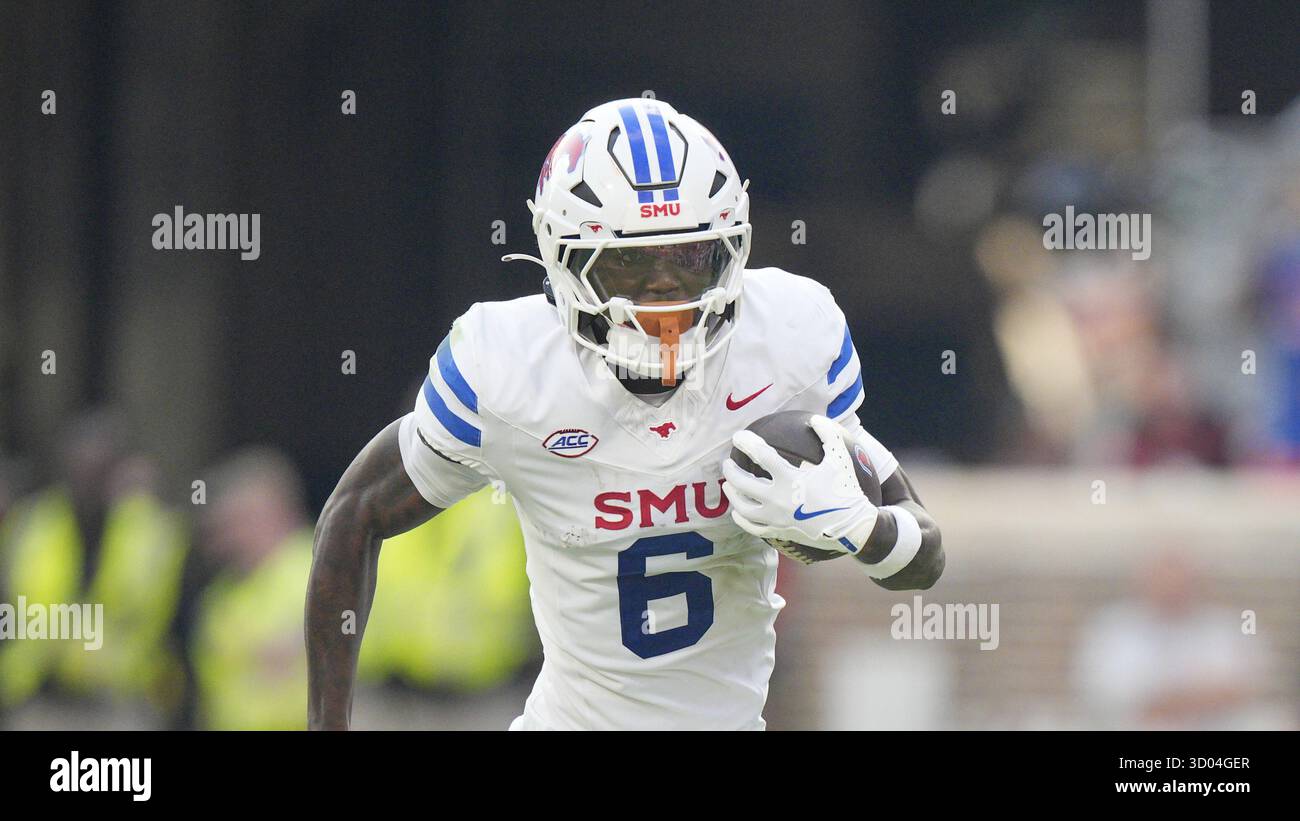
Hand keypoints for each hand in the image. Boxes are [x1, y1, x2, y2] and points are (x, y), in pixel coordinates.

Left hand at [722, 414, 878, 556]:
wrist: (852, 528)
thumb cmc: (845, 491)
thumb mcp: (840, 459)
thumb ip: (828, 435)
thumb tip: (814, 419)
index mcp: (790, 479)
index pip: (760, 455)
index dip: (747, 443)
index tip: (738, 437)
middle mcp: (778, 499)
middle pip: (743, 482)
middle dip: (731, 470)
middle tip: (727, 462)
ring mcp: (776, 518)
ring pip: (743, 506)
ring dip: (732, 494)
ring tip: (728, 485)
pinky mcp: (779, 532)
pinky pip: (752, 527)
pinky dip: (741, 519)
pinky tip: (737, 512)